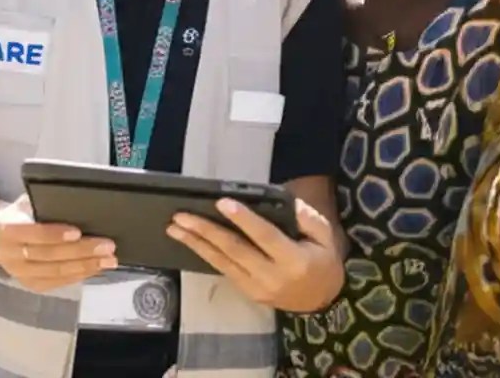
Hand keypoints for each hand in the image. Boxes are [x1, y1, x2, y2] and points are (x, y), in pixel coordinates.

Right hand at [0, 194, 117, 292]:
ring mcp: (20, 273)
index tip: (79, 231)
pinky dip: (78, 276)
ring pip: (56, 272)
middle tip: (108, 246)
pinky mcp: (30, 284)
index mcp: (9, 229)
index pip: (35, 233)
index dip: (56, 234)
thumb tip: (78, 201)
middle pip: (50, 256)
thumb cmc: (19, 214)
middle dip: (82, 252)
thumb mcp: (24, 203)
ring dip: (86, 266)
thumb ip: (44, 204)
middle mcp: (12, 254)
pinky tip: (96, 268)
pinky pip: (57, 283)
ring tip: (109, 260)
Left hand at [166, 197, 342, 311]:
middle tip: (181, 215)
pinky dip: (204, 255)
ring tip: (174, 228)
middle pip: (234, 250)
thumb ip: (304, 216)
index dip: (243, 219)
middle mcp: (272, 276)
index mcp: (295, 260)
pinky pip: (223, 271)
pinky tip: (189, 241)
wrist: (322, 299)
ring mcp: (257, 288)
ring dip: (196, 243)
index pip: (265, 237)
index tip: (221, 202)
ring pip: (222, 262)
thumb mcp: (324, 234)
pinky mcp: (248, 293)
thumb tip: (277, 199)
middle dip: (205, 231)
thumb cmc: (322, 259)